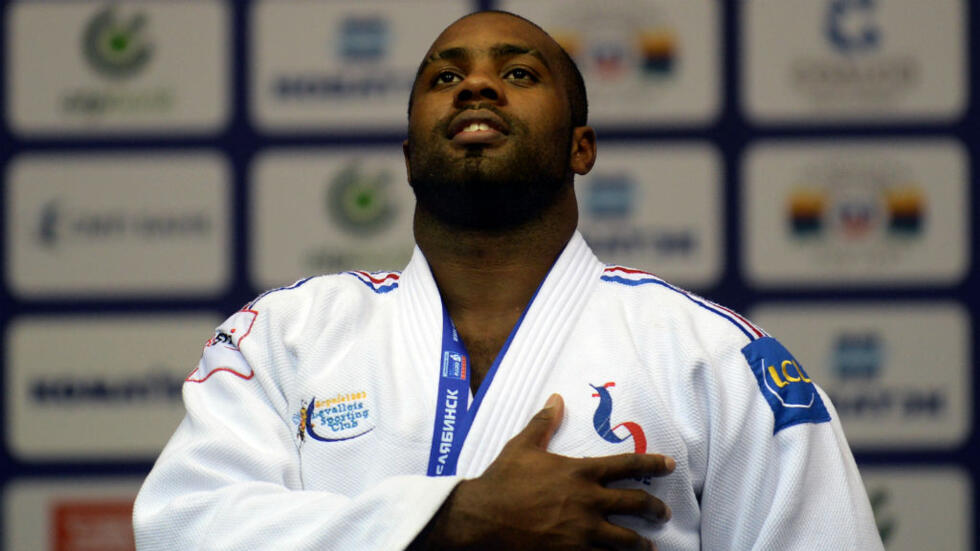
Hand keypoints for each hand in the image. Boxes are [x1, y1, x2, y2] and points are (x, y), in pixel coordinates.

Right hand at [410, 394, 674, 550]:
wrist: (482, 517)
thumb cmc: (502, 480)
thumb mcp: (522, 446)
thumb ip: (543, 423)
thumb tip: (556, 399)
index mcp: (580, 472)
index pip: (627, 465)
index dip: (652, 464)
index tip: (670, 465)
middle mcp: (588, 502)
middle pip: (635, 504)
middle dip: (654, 509)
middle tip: (663, 513)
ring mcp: (582, 532)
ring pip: (625, 540)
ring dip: (641, 543)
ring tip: (648, 546)